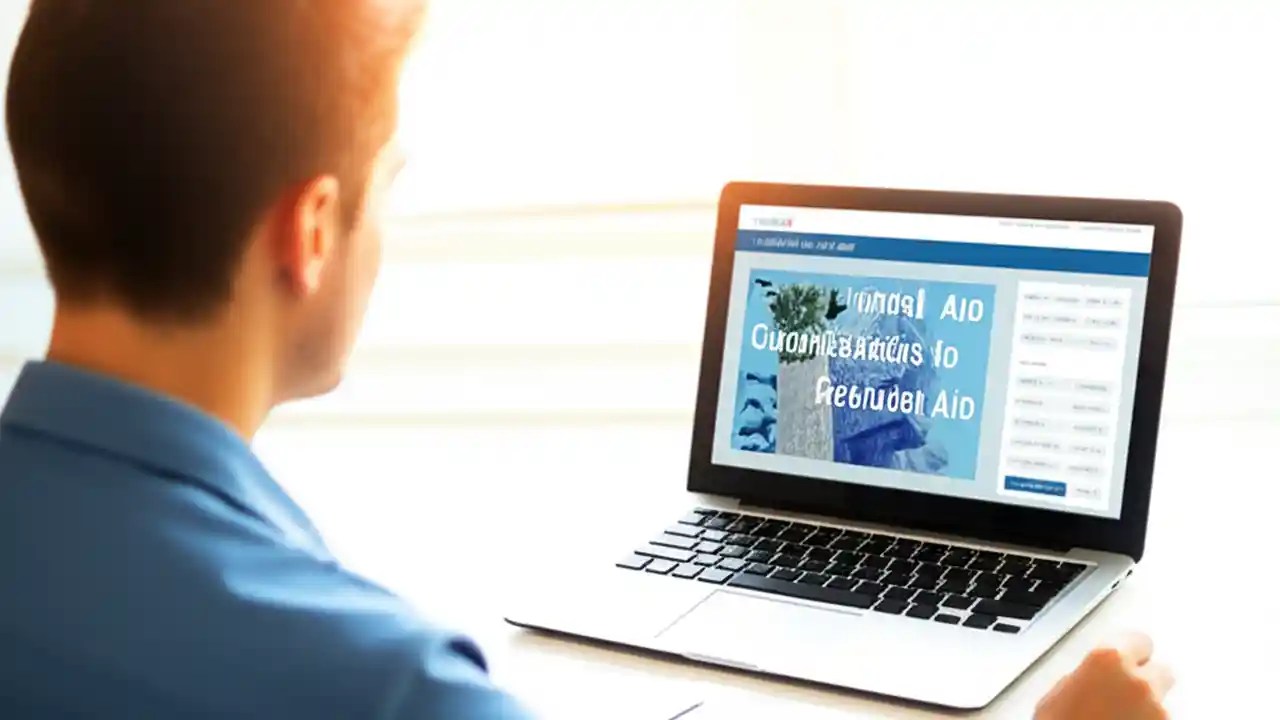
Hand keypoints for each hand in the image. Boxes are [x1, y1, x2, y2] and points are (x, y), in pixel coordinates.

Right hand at [1034, 632, 1174, 719]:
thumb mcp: (1057, 694)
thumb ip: (1086, 676)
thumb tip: (1096, 677)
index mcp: (1108, 659)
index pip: (1138, 640)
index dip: (1130, 652)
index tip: (1125, 658)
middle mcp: (1139, 682)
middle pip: (1160, 670)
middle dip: (1145, 681)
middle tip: (1122, 693)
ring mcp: (1157, 712)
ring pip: (1161, 702)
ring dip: (1146, 708)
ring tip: (1118, 719)